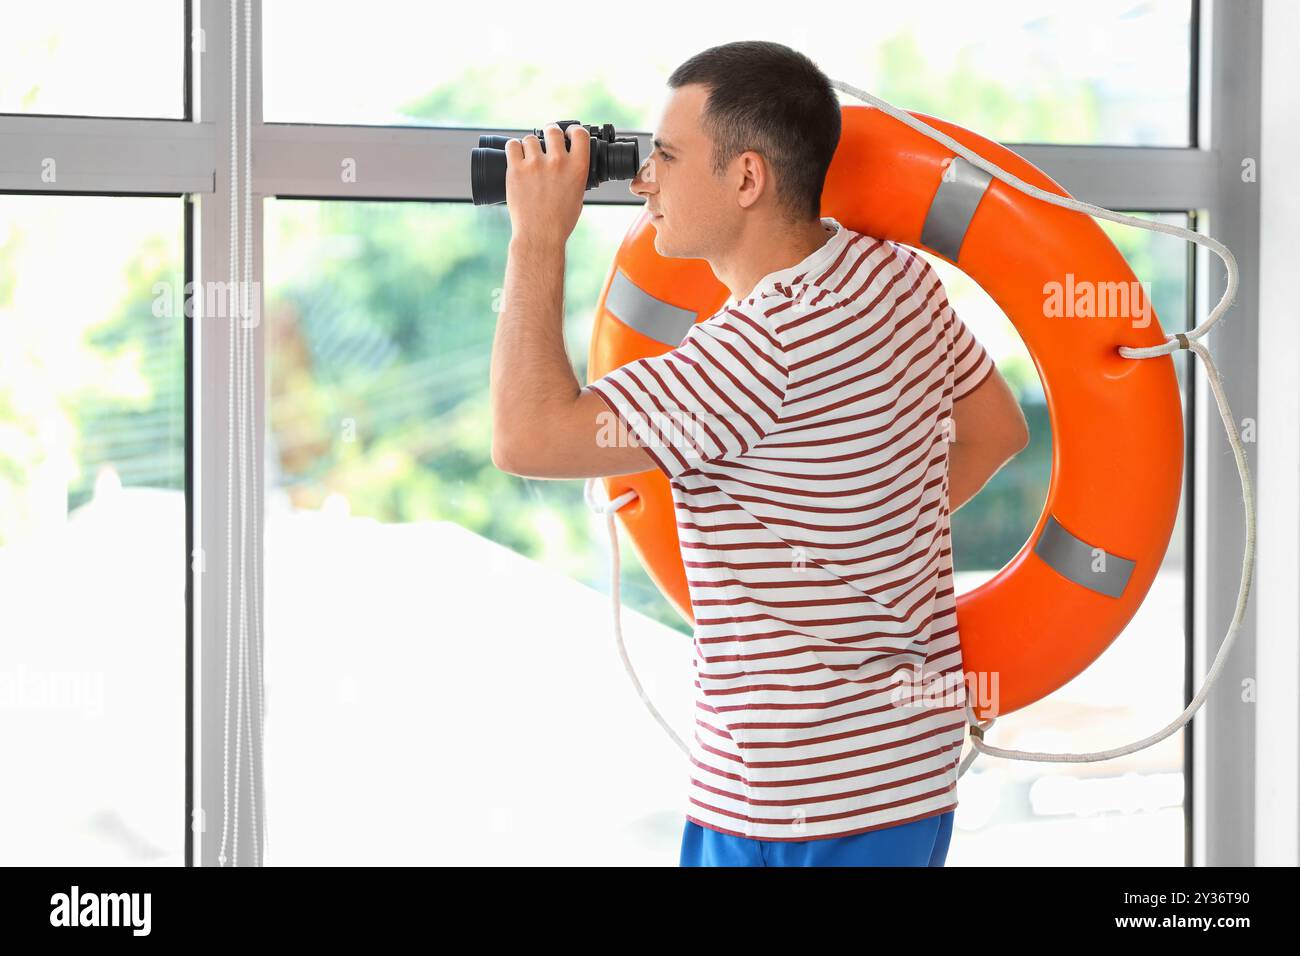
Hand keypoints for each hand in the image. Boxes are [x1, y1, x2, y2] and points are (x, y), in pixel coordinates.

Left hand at [504, 123, 589, 247]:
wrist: (540, 235)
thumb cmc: (560, 221)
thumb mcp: (578, 195)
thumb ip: (576, 175)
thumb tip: (572, 163)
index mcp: (578, 168)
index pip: (579, 134)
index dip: (572, 130)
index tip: (568, 133)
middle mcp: (558, 162)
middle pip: (552, 130)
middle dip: (549, 133)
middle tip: (546, 140)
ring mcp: (535, 164)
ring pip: (530, 138)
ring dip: (529, 145)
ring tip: (529, 157)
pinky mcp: (516, 169)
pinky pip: (512, 145)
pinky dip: (513, 149)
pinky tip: (516, 156)